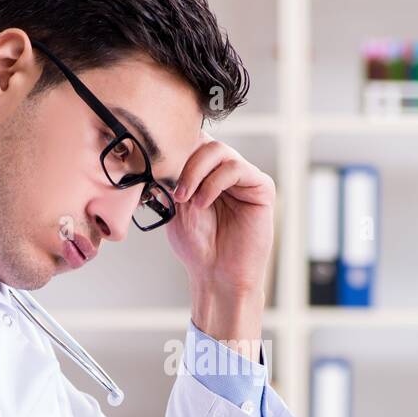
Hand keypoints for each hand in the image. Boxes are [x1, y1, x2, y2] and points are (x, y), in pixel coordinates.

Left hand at [166, 134, 275, 344]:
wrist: (216, 275)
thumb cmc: (197, 246)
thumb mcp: (176, 205)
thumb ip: (175, 176)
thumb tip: (163, 149)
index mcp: (207, 173)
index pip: (192, 143)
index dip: (174, 150)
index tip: (156, 171)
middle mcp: (227, 171)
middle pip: (204, 141)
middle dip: (184, 164)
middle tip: (175, 192)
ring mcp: (245, 178)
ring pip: (219, 150)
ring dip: (196, 173)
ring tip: (186, 200)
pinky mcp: (261, 188)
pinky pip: (236, 168)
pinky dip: (214, 183)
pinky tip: (202, 203)